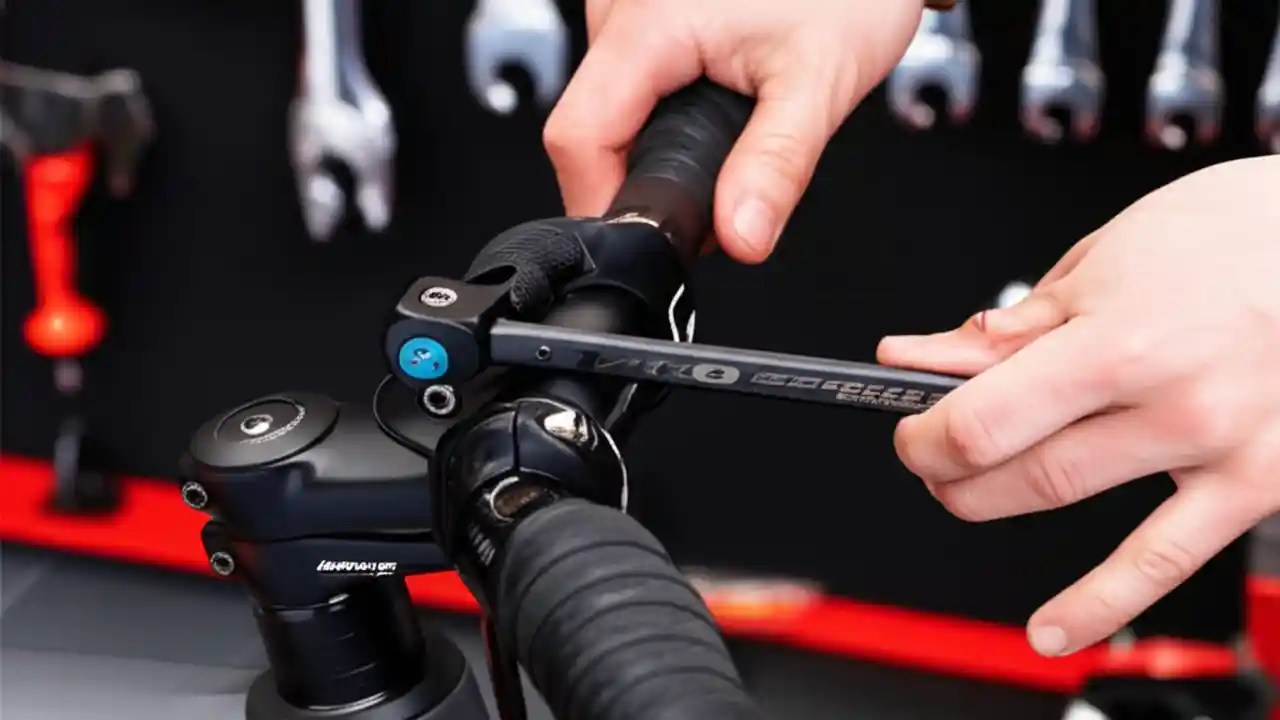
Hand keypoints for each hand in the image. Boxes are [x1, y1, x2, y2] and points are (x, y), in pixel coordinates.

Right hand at [544, 0, 925, 262]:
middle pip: (590, 130)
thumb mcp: (822, 82)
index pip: (577, 138)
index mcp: (648, 22)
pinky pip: (626, 83)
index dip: (606, 203)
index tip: (653, 237)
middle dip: (647, 178)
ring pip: (606, 110)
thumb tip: (740, 238)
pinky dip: (664, 110)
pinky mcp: (636, 13)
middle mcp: (620, 6)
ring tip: (727, 123)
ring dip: (657, 142)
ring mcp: (624, 7)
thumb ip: (778, 165)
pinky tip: (712, 96)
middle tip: (722, 182)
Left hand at [878, 157, 1279, 657]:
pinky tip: (1055, 629)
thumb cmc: (1230, 235)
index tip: (909, 426)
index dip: (924, 435)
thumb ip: (1011, 327)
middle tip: (931, 450)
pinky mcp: (1254, 485)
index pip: (983, 420)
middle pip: (1016, 469)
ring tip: (968, 489)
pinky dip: (1099, 603)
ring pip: (1066, 503)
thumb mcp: (1102, 261)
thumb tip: (927, 358)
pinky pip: (1165, 561)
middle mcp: (1171, 403)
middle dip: (948, 467)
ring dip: (991, 501)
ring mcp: (1215, 450)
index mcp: (1121, 338)